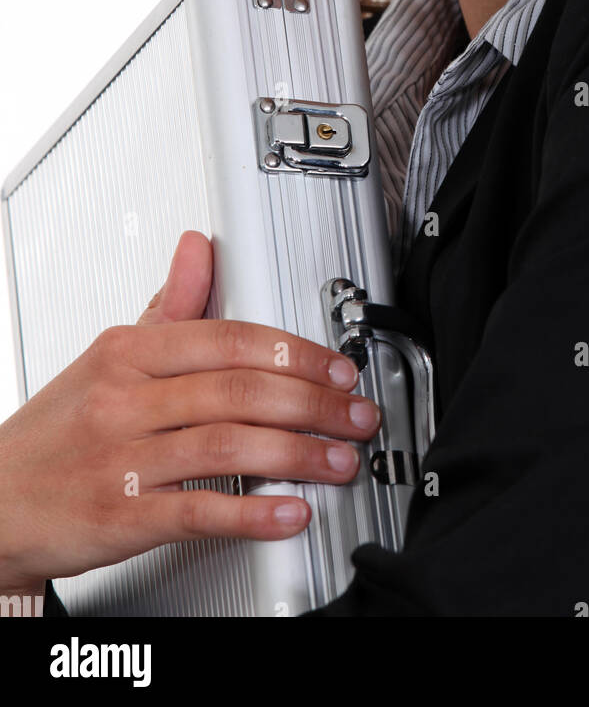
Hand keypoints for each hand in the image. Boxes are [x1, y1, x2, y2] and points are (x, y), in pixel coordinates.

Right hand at [0, 230, 380, 590]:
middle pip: (238, 390)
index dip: (295, 352)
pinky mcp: (120, 517)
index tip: (337, 367)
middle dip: (313, 403)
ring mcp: (122, 459)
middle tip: (355, 415)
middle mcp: (125, 400)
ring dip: (298, 455)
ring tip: (339, 461)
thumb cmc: (57, 431)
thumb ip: (167, 304)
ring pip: (227, 445)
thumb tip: (198, 247)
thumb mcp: (107, 356)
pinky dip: (252, 513)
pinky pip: (198, 511)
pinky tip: (290, 513)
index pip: (228, 338)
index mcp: (128, 351)